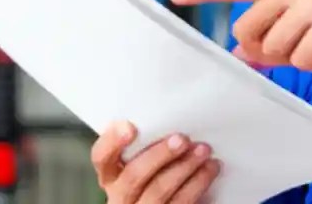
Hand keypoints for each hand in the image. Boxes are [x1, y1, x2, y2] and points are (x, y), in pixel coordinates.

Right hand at [91, 121, 220, 202]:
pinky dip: (198, 184)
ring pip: (159, 192)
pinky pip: (181, 203)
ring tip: (204, 151)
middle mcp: (120, 197)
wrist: (167, 200)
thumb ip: (147, 144)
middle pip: (133, 176)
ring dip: (185, 168)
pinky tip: (209, 169)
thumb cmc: (158, 173)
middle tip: (182, 139)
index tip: (130, 127)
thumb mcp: (145, 160)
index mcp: (112, 176)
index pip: (102, 157)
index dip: (112, 142)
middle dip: (159, 155)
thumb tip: (169, 116)